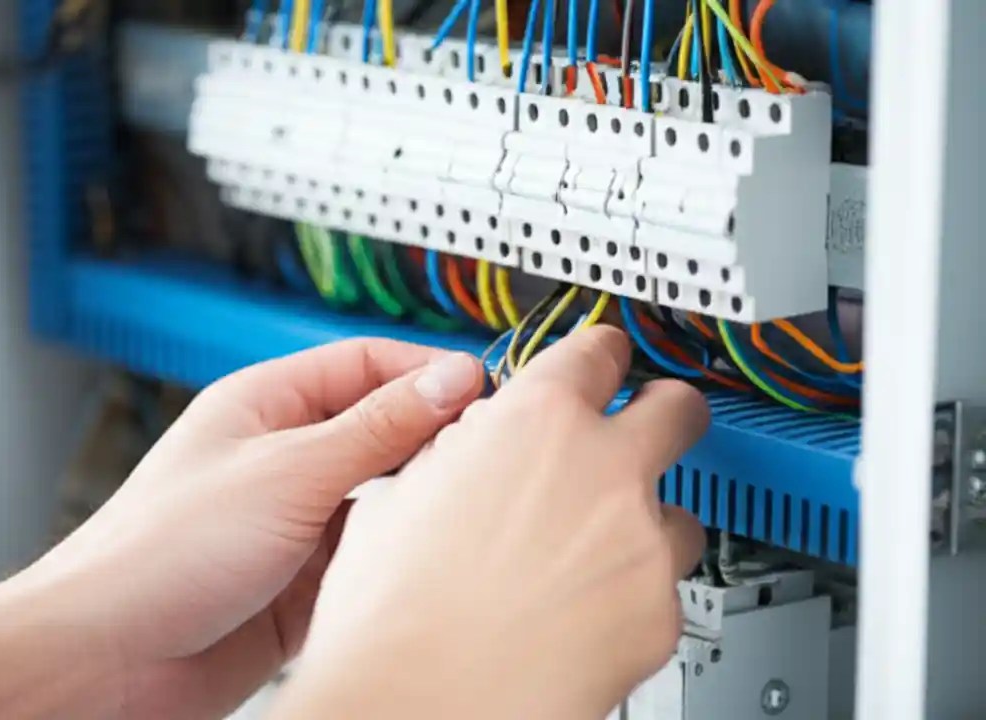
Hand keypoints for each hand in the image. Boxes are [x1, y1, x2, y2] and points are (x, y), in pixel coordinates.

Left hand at [13, 339, 483, 717]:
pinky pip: (370, 563)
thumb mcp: (289, 471)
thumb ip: (378, 427)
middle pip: (381, 430)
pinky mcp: (302, 588)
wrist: (109, 661)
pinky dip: (398, 563)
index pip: (367, 364)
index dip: (428, 373)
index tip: (487, 393)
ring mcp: (294, 524)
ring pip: (382, 500)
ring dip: (417, 506)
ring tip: (465, 512)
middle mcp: (283, 459)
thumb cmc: (160, 551)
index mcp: (268, 406)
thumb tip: (453, 376)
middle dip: (433, 440)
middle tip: (488, 456)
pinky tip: (423, 567)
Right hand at [274, 327, 709, 719]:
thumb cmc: (392, 612)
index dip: (598, 355)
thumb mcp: (401, 492)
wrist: (416, 705)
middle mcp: (604, 470)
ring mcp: (641, 544)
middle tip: (638, 432)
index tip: (603, 363)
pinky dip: (630, 595)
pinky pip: (662, 588)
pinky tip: (577, 616)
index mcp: (536, 422)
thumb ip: (462, 450)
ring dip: (641, 523)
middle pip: (678, 408)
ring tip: (584, 560)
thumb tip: (479, 442)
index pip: (597, 351)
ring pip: (678, 511)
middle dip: (661, 414)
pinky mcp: (661, 614)